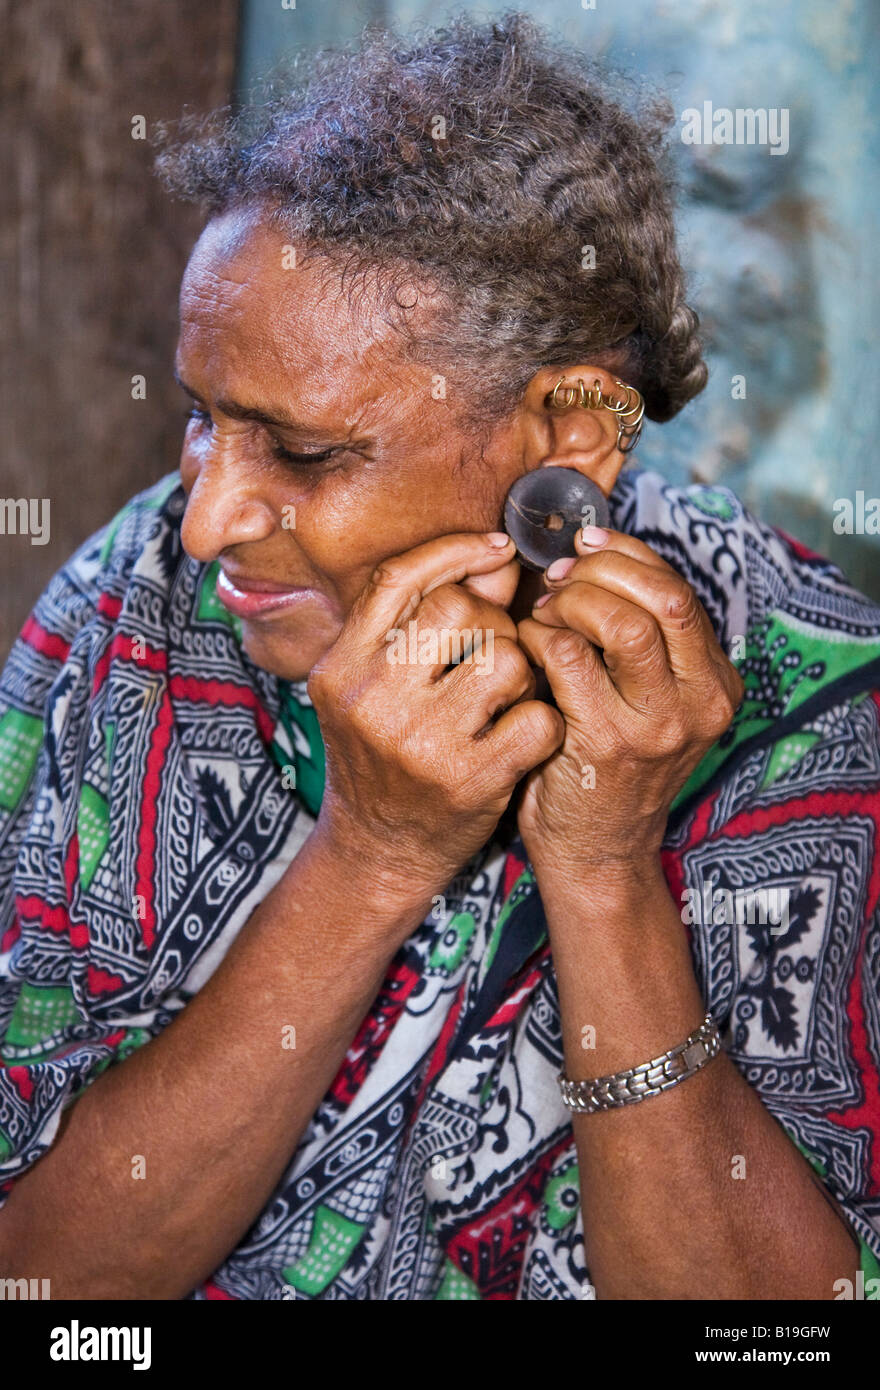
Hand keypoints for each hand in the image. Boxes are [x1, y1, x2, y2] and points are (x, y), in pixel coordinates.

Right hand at [306, 532, 563, 903]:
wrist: (378, 851)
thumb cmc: (385, 754)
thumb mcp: (379, 685)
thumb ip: (429, 620)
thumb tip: (498, 558)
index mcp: (340, 667)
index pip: (398, 578)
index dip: (455, 552)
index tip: (497, 549)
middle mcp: (372, 700)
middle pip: (461, 609)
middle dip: (495, 623)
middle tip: (493, 655)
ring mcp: (420, 743)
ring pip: (508, 658)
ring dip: (522, 672)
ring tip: (502, 701)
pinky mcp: (468, 781)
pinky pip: (537, 717)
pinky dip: (542, 723)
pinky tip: (519, 738)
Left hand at [515, 527, 743, 872]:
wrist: (594, 851)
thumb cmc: (605, 762)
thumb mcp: (646, 700)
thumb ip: (638, 638)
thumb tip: (588, 553)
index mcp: (715, 684)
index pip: (680, 591)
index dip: (627, 555)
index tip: (585, 546)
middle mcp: (700, 704)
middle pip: (663, 597)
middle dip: (602, 569)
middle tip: (560, 576)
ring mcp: (658, 726)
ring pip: (623, 623)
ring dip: (571, 602)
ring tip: (544, 612)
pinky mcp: (607, 742)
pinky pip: (567, 656)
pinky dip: (538, 636)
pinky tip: (526, 647)